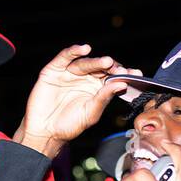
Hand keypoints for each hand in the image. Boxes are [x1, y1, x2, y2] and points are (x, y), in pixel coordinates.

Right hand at [14, 45, 140, 156]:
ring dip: (96, 61)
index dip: (124, 73)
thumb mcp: (90, 113)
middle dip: (111, 67)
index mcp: (97, 89)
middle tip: (119, 68)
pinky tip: (83, 49)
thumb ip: (104, 98)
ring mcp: (70, 73)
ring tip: (106, 62)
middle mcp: (85, 78)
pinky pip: (65, 57)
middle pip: (101, 68)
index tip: (136, 73)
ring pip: (85, 63)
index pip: (113, 77)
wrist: (44, 131)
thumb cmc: (68, 125)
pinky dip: (74, 51)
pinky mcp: (55, 69)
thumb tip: (122, 84)